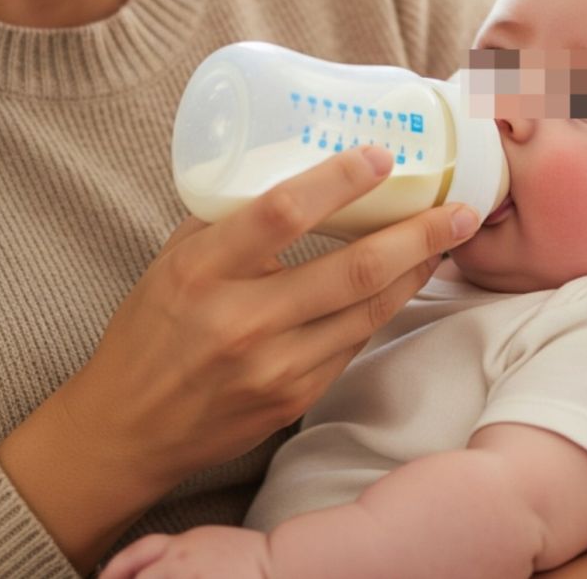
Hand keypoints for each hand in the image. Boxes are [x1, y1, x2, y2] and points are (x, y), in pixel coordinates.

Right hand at [0, 146, 478, 570]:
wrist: (126, 430)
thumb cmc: (147, 333)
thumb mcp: (170, 261)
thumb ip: (227, 219)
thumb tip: (290, 172)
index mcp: (204, 271)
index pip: (282, 212)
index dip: (339, 180)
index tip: (382, 156)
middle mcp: (242, 320)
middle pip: (353, 270)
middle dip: (418, 235)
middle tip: (459, 209)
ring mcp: (274, 367)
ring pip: (368, 311)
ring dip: (415, 273)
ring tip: (444, 241)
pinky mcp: (294, 400)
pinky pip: (353, 344)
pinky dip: (383, 310)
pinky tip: (403, 284)